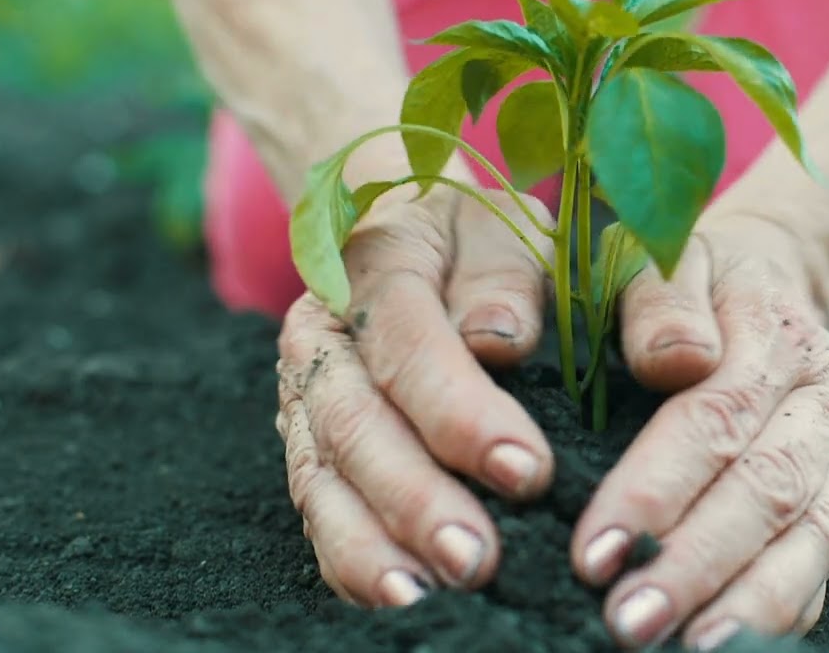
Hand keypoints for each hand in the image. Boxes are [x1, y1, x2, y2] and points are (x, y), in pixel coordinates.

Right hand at [275, 182, 555, 605]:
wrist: (406, 234)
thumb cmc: (477, 241)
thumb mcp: (506, 229)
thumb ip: (504, 276)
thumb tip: (501, 341)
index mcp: (373, 264)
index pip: (409, 343)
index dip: (462, 411)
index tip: (526, 470)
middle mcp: (321, 335)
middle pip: (355, 422)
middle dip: (415, 498)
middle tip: (477, 558)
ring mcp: (303, 396)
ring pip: (322, 478)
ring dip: (372, 545)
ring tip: (424, 597)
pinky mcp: (308, 445)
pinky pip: (316, 510)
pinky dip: (349, 561)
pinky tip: (395, 598)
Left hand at [570, 213, 828, 648]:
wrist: (764, 279)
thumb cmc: (685, 278)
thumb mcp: (661, 255)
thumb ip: (660, 297)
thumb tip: (671, 363)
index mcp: (775, 336)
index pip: (715, 419)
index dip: (656, 490)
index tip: (593, 551)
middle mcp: (821, 401)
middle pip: (765, 492)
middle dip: (693, 565)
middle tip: (626, 623)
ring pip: (809, 540)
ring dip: (746, 605)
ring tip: (684, 652)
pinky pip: (821, 566)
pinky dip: (780, 612)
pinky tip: (723, 644)